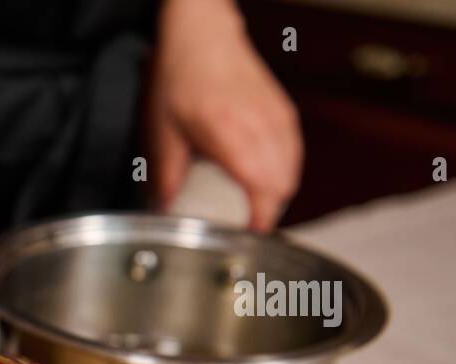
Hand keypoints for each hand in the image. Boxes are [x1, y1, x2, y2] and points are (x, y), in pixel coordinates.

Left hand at [146, 0, 302, 230]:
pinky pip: (293, 154)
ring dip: (275, 196)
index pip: (261, 185)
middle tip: (242, 230)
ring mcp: (277, 116)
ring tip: (250, 211)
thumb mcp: (161, 130)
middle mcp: (260, 123)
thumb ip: (166, 176)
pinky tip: (263, 184)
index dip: (259, 218)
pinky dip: (283, 175)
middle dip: (266, 214)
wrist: (202, 33)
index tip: (247, 238)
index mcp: (228, 130)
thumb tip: (167, 213)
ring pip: (291, 172)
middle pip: (282, 185)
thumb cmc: (180, 74)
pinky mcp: (283, 111)